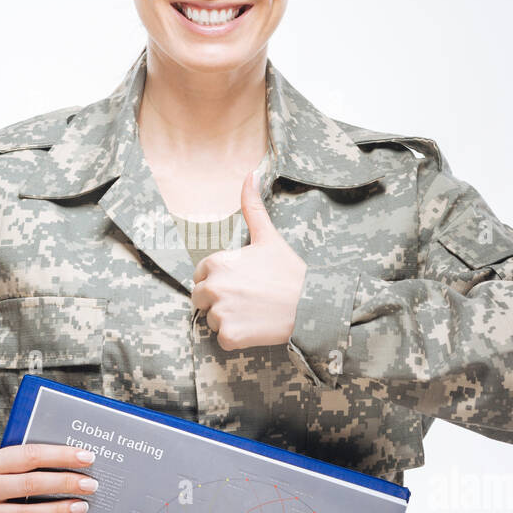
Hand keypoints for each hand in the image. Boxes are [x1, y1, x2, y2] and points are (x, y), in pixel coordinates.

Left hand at [190, 169, 306, 350]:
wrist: (311, 306)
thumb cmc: (290, 271)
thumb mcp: (268, 237)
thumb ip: (252, 206)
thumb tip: (250, 173)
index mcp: (218, 263)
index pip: (201, 275)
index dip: (220, 279)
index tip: (243, 282)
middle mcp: (213, 287)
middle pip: (201, 299)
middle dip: (219, 300)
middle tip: (248, 299)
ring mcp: (220, 313)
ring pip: (211, 320)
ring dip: (228, 319)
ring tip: (255, 312)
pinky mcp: (229, 337)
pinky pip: (222, 339)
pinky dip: (236, 338)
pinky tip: (256, 327)